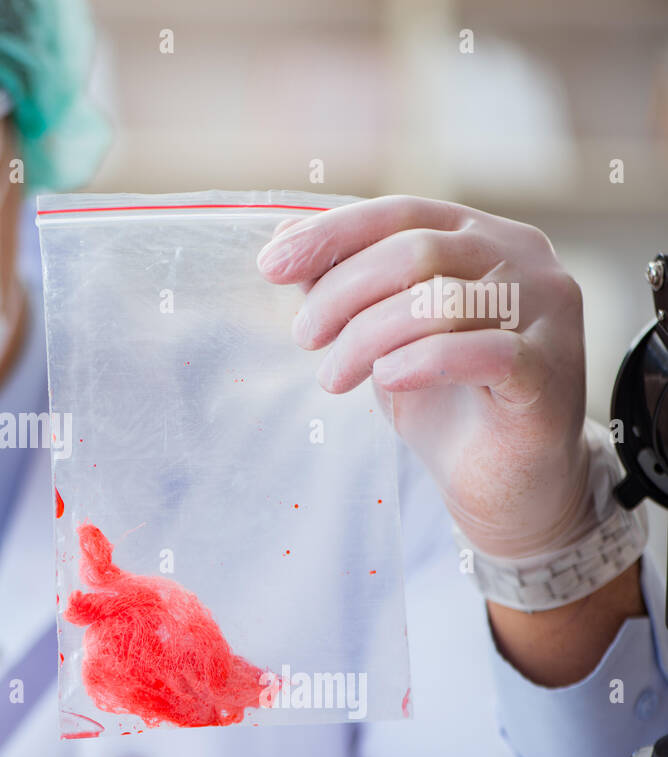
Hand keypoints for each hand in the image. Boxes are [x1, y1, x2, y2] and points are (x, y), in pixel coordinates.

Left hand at [257, 195, 589, 557]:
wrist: (506, 482)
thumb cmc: (446, 400)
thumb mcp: (384, 333)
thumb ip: (349, 284)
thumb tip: (286, 239)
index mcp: (483, 235)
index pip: (401, 211)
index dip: (332, 234)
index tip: (271, 266)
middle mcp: (525, 259)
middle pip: (415, 251)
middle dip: (341, 293)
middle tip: (305, 338)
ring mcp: (546, 312)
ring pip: (440, 300)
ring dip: (366, 337)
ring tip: (334, 376)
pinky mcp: (549, 371)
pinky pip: (480, 352)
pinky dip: (420, 362)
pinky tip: (387, 379)